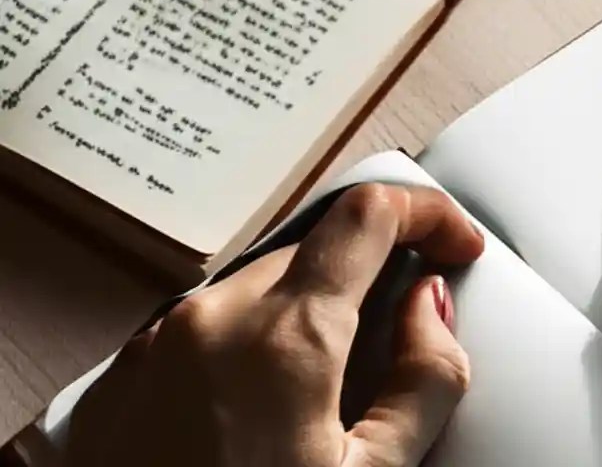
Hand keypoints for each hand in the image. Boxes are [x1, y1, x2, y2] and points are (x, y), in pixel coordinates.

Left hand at [67, 184, 484, 466]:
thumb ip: (425, 381)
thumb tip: (429, 309)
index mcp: (286, 338)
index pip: (368, 214)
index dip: (427, 215)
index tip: (453, 243)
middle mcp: (212, 320)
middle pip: (316, 251)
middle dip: (369, 277)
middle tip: (400, 335)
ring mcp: (157, 344)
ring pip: (259, 287)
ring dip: (307, 312)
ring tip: (320, 397)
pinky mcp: (122, 374)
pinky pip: (205, 327)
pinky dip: (247, 344)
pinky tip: (256, 414)